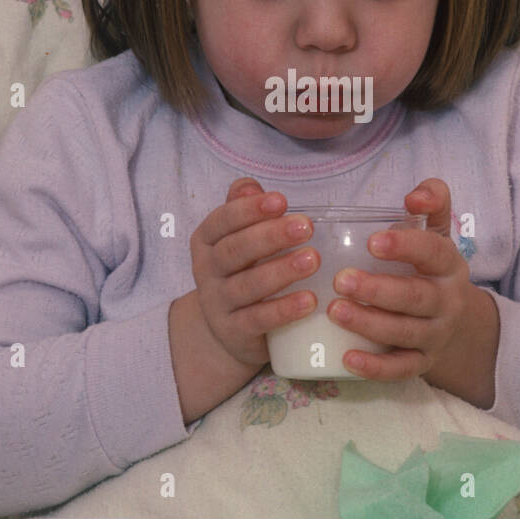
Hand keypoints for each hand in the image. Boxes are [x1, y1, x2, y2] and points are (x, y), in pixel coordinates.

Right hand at [189, 177, 318, 370]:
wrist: (227, 328)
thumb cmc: (242, 270)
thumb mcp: (239, 238)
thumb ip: (244, 210)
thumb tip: (250, 186)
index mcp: (207, 241)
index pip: (222, 221)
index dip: (249, 210)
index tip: (282, 201)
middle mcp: (207, 270)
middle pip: (234, 251)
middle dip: (269, 236)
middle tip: (306, 227)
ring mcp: (218, 303)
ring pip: (247, 286)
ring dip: (280, 271)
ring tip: (312, 259)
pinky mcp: (234, 332)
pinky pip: (257, 320)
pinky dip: (283, 310)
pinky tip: (309, 300)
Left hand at [326, 177, 497, 402]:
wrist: (455, 319)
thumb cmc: (429, 267)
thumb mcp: (436, 231)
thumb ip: (432, 201)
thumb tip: (415, 196)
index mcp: (449, 265)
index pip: (432, 252)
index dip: (405, 246)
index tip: (372, 241)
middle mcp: (447, 301)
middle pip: (415, 297)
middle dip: (378, 290)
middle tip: (340, 280)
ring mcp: (435, 335)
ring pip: (405, 333)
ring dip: (370, 324)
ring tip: (335, 311)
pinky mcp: (423, 363)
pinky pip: (401, 369)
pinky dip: (376, 368)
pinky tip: (347, 358)